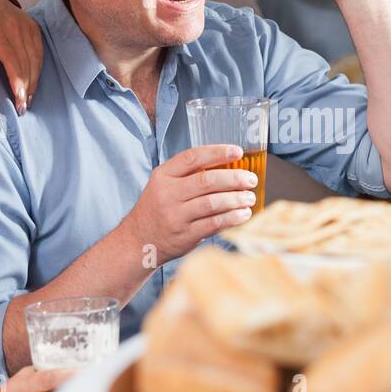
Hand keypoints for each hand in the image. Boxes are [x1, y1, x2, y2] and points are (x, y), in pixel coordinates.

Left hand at [0, 0, 43, 114]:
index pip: (12, 61)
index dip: (17, 81)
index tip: (18, 99)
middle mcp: (15, 29)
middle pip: (26, 63)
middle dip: (26, 87)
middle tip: (23, 107)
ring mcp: (27, 26)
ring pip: (35, 59)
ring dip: (34, 80)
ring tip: (29, 98)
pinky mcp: (34, 26)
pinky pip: (39, 51)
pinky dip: (38, 68)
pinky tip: (34, 81)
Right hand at [121, 144, 257, 263]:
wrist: (139, 239)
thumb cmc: (158, 208)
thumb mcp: (164, 184)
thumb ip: (189, 174)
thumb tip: (229, 166)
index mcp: (163, 175)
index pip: (193, 157)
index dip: (218, 153)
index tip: (238, 152)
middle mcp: (168, 194)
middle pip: (207, 181)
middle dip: (234, 179)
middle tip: (250, 179)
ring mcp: (176, 216)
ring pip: (213, 203)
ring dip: (236, 199)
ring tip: (249, 198)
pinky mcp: (185, 235)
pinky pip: (214, 224)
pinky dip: (232, 218)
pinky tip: (243, 214)